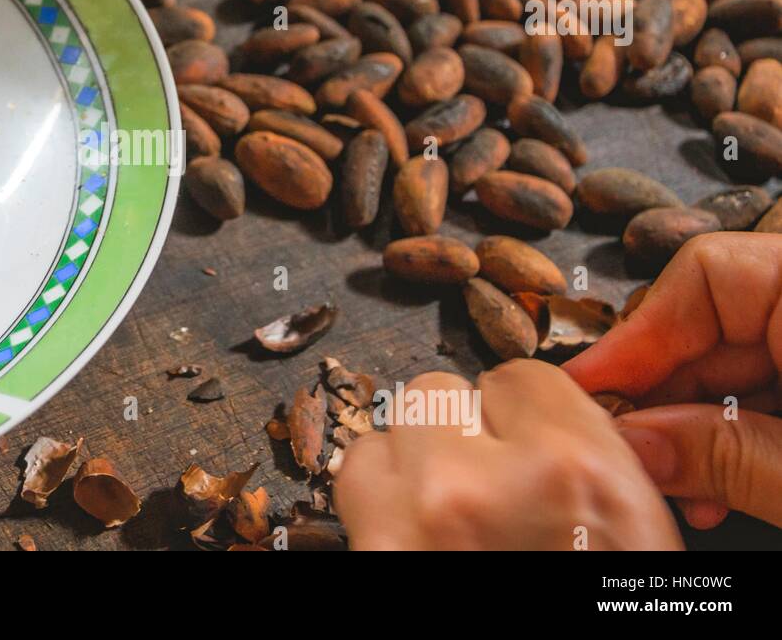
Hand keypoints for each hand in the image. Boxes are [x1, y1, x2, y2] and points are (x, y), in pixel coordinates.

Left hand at [333, 359, 681, 549]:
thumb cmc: (612, 616)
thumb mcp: (636, 539)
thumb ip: (590, 462)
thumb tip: (541, 419)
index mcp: (575, 472)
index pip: (519, 377)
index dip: (526, 414)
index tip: (531, 445)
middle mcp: (481, 484)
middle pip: (438, 392)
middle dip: (461, 433)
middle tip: (489, 484)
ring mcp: (410, 523)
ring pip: (383, 435)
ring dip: (409, 466)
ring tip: (447, 514)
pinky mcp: (373, 559)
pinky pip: (355, 487)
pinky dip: (380, 505)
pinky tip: (417, 539)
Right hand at [565, 232, 781, 528]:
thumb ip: (728, 454)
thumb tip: (634, 442)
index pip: (707, 274)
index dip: (637, 336)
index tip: (587, 389)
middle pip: (717, 326)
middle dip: (664, 397)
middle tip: (620, 451)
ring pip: (743, 367)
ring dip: (700, 430)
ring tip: (676, 489)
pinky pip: (778, 393)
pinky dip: (745, 439)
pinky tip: (722, 490)